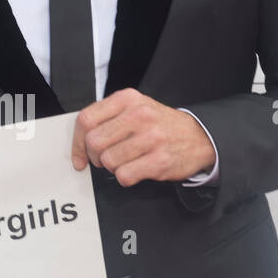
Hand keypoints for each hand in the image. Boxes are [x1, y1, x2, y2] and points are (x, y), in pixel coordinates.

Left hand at [71, 88, 215, 185]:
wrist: (199, 137)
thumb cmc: (161, 124)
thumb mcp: (135, 108)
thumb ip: (107, 118)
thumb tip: (79, 141)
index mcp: (128, 99)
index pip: (86, 120)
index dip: (77, 142)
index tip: (79, 155)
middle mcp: (139, 115)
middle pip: (94, 142)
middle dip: (94, 157)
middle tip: (104, 159)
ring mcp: (151, 138)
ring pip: (108, 161)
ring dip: (112, 168)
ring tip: (125, 162)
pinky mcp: (159, 160)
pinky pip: (124, 176)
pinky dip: (125, 177)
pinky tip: (135, 169)